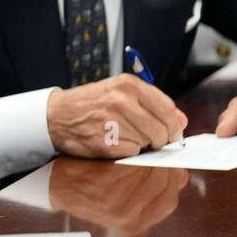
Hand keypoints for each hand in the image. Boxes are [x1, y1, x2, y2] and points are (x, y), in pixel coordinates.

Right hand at [46, 75, 186, 158]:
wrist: (55, 116)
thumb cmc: (90, 104)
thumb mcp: (120, 93)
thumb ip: (152, 104)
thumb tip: (181, 121)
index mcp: (128, 85)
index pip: (167, 109)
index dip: (173, 125)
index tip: (172, 133)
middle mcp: (120, 100)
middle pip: (160, 128)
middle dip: (160, 139)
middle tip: (150, 140)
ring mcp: (111, 121)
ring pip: (147, 142)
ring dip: (141, 144)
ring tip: (124, 136)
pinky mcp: (104, 141)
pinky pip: (131, 152)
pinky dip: (126, 151)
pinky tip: (113, 143)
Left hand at [48, 159, 187, 234]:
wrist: (53, 185)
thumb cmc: (89, 188)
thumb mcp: (122, 198)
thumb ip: (150, 188)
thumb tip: (179, 169)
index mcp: (136, 223)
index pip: (171, 197)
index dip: (173, 175)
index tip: (169, 159)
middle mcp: (130, 217)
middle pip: (166, 182)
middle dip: (165, 162)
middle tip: (159, 146)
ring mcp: (118, 202)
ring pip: (152, 169)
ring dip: (151, 154)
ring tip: (145, 145)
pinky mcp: (105, 184)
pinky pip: (133, 161)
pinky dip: (134, 150)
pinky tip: (129, 144)